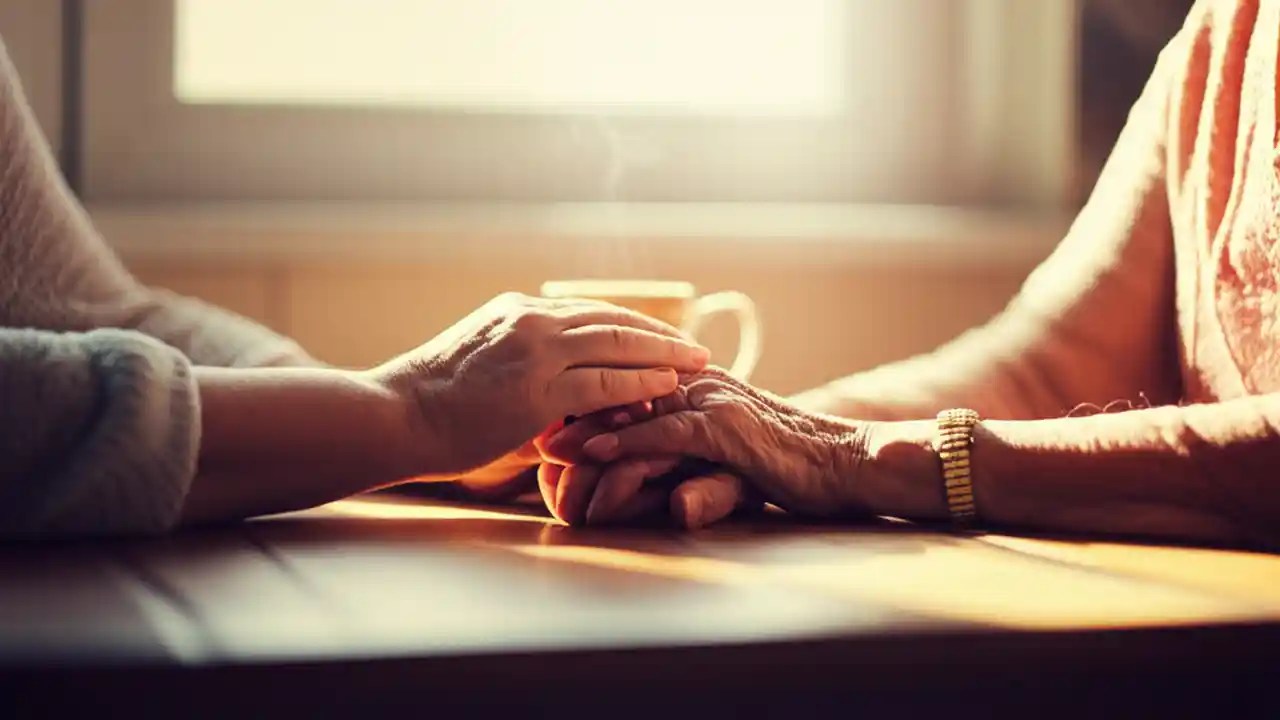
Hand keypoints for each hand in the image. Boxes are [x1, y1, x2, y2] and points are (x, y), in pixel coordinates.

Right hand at [369, 292, 709, 477]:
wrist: (393, 417)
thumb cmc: (431, 408)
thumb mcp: (485, 374)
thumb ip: (530, 380)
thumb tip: (569, 411)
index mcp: (517, 310)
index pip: (591, 312)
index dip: (634, 326)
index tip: (665, 339)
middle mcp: (530, 318)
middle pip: (614, 319)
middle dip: (662, 336)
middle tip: (699, 349)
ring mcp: (535, 348)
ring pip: (618, 342)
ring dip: (665, 355)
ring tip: (699, 366)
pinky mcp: (537, 387)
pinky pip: (604, 381)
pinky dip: (642, 383)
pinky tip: (669, 388)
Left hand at [544, 367, 871, 517]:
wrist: (841, 462)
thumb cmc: (781, 463)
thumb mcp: (719, 454)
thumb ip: (679, 454)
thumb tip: (650, 479)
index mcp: (689, 380)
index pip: (622, 379)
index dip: (575, 393)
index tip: (529, 410)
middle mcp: (695, 381)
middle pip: (618, 386)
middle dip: (568, 406)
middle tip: (522, 424)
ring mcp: (711, 400)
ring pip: (635, 407)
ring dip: (587, 426)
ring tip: (545, 443)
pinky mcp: (727, 428)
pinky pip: (667, 433)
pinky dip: (628, 443)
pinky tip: (594, 453)